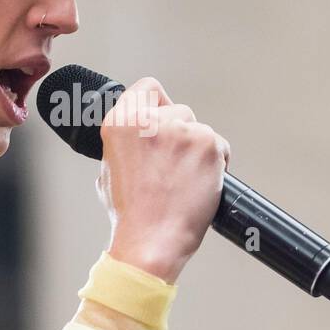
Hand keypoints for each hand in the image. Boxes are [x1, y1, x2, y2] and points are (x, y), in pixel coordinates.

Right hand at [96, 77, 230, 282]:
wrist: (151, 241)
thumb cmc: (131, 214)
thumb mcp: (110, 169)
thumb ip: (127, 142)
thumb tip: (144, 133)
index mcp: (120, 122)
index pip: (148, 88)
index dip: (159, 105)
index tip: (163, 120)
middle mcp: (148, 120)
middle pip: (179, 110)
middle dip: (181, 134)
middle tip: (174, 166)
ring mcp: (180, 130)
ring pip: (200, 129)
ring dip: (199, 150)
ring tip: (185, 181)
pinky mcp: (206, 144)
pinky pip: (220, 146)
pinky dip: (216, 164)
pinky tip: (199, 185)